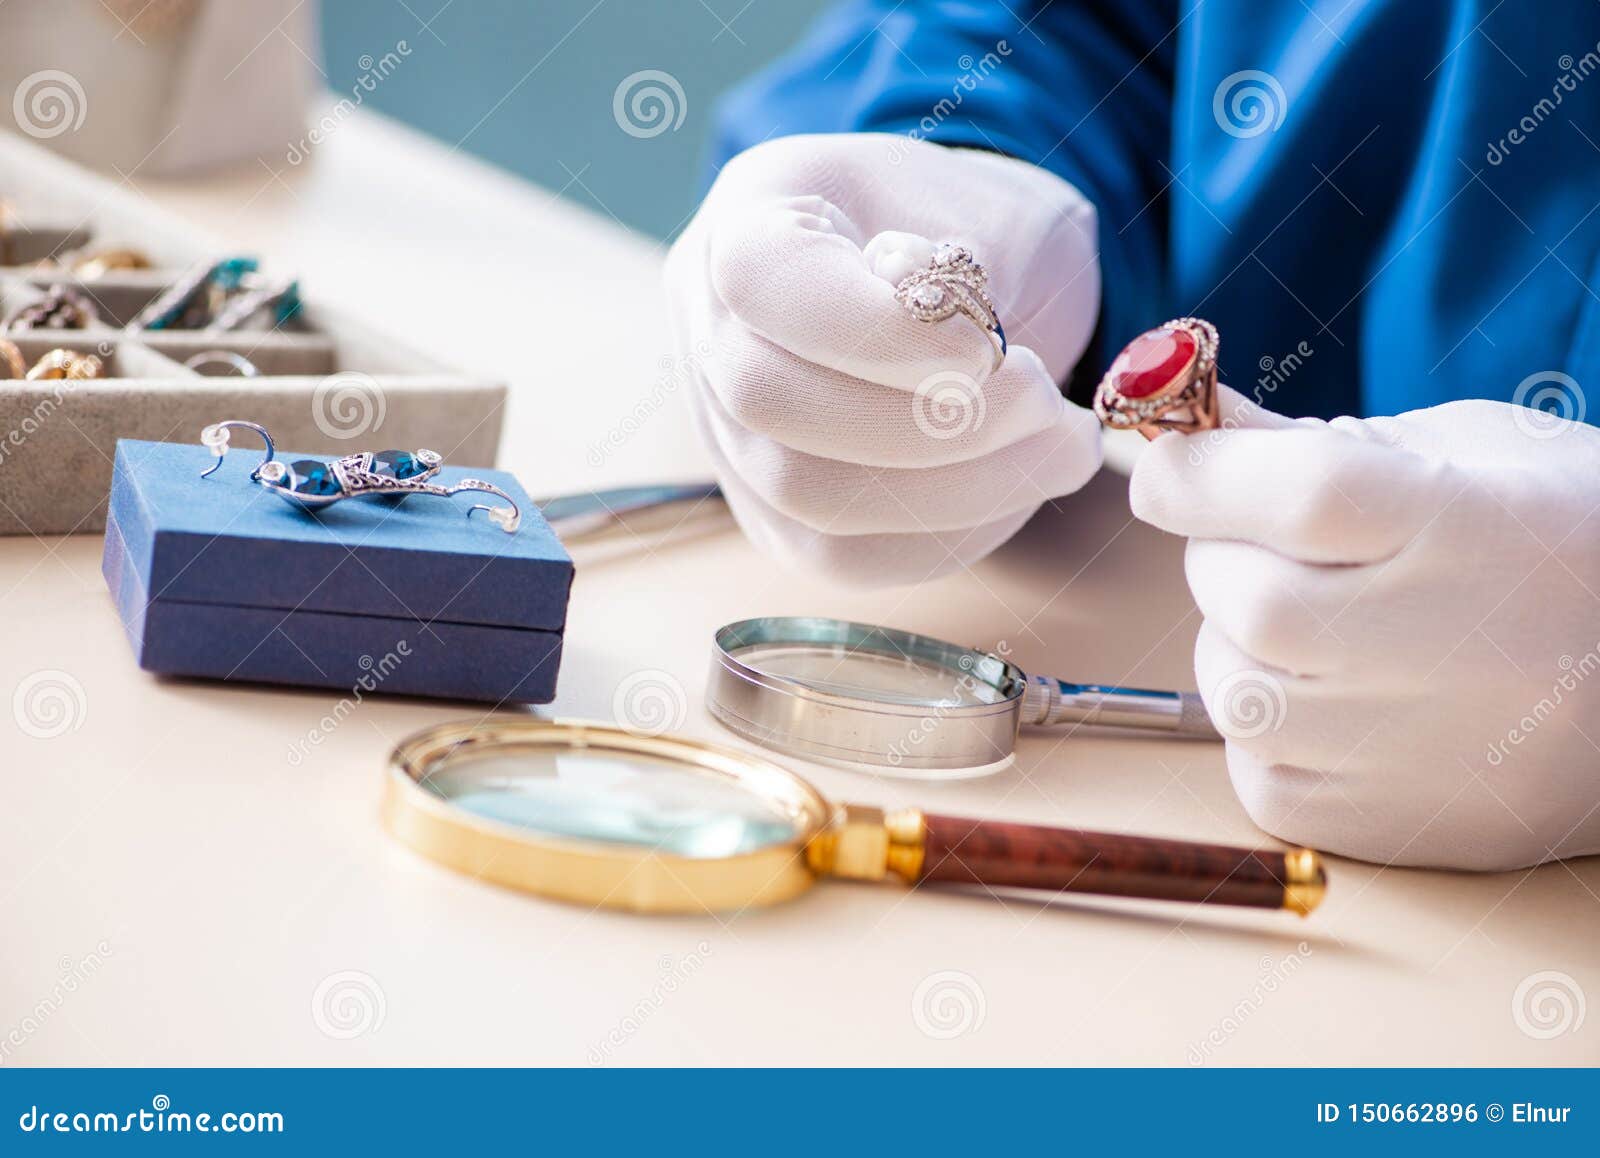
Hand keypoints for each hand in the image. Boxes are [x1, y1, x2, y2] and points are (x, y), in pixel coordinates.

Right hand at [663, 133, 1101, 583]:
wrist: (970, 290)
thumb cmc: (980, 231)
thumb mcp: (997, 213)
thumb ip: (967, 273)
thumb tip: (946, 349)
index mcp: (750, 214)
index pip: (762, 278)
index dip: (874, 330)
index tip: (985, 349)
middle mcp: (708, 325)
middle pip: (770, 399)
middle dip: (929, 420)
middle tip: (1045, 403)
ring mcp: (728, 430)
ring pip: (808, 496)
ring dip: (959, 487)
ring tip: (1064, 444)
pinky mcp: (772, 515)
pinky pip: (845, 555)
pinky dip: (949, 533)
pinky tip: (1021, 483)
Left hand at [1132, 387, 1599, 869]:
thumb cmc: (1561, 543)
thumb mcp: (1463, 453)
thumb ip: (1311, 445)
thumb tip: (1187, 428)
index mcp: (1461, 525)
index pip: (1295, 493)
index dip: (1202, 472)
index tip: (1171, 467)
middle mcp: (1434, 643)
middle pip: (1241, 594)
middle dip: (1221, 557)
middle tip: (1271, 547)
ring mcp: (1411, 748)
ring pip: (1231, 690)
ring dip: (1239, 646)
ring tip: (1318, 626)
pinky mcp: (1389, 825)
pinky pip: (1257, 773)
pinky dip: (1267, 732)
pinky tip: (1335, 700)